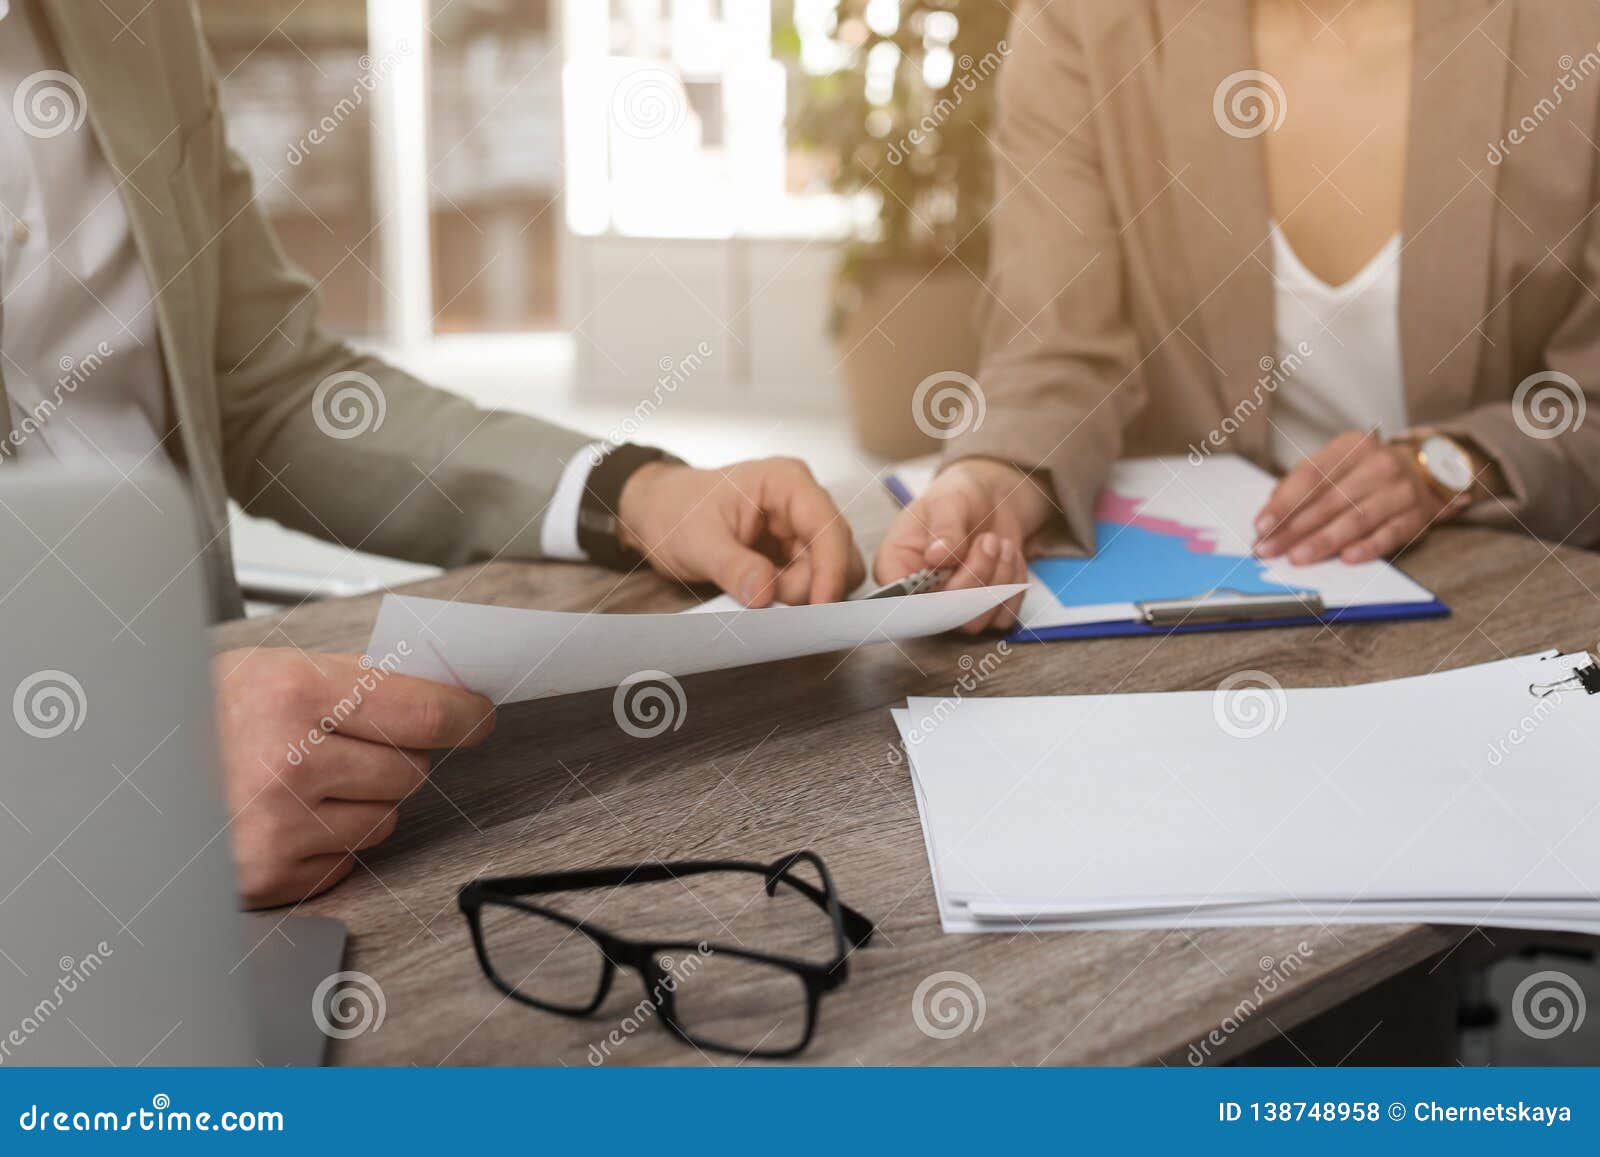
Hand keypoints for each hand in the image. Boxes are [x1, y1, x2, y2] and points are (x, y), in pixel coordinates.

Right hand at [214, 649, 494, 908]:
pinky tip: (288, 814)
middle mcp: (286, 765)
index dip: (464, 715)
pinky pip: (349, 857)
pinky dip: (332, 838)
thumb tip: (441, 688)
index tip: (478, 715)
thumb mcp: (270, 670)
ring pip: (388, 818)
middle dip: (400, 756)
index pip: (424, 715)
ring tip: (308, 778)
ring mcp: (277, 829)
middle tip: (357, 742)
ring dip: (366, 800)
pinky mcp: (269, 878)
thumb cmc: (198, 716)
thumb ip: (357, 680)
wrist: (123, 772)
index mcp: (291, 696)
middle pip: (412, 769)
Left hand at [616, 457, 864, 605]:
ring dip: (796, 594)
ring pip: (824, 573)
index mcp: (785, 482)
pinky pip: (806, 583)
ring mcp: (798, 529)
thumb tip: (766, 594)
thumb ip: (734, 567)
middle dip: (807, 585)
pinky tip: (759, 594)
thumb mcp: (697, 541)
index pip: (828, 526)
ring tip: (754, 592)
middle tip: (768, 601)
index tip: (820, 605)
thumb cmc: (673, 510)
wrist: (655, 514)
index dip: (831, 568)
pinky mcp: (790, 553)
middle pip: (834, 554)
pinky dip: (788, 598)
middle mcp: (801, 502)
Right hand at [873, 458, 1053, 633]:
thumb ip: (944, 527)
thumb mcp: (949, 500)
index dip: (928, 595)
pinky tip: (1009, 559)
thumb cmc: (960, 496)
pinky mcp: (983, 611)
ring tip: (1000, 544)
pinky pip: (1003, 617)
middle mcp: (920, 595)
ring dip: (998, 580)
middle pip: (944, 614)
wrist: (993, 499)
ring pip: (975, 620)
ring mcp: (952, 607)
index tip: (952, 565)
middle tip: (989, 540)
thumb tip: (937, 557)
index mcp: (896, 566)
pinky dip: (1013, 587)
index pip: (902, 600)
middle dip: (976, 576)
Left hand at [1253, 431, 1460, 564]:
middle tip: (1268, 549)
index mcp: (1352, 446)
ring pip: (1356, 519)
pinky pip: (1389, 535)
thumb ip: (1299, 487)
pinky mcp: (1416, 516)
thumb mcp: (1334, 466)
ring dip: (1323, 541)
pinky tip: (1345, 558)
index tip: (1260, 526)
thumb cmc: (1363, 474)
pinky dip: (1367, 547)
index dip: (1284, 503)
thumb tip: (1267, 520)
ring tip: (1297, 557)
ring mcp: (1401, 490)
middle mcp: (1379, 464)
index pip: (1311, 476)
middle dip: (1294, 529)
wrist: (1424, 474)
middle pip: (1329, 501)